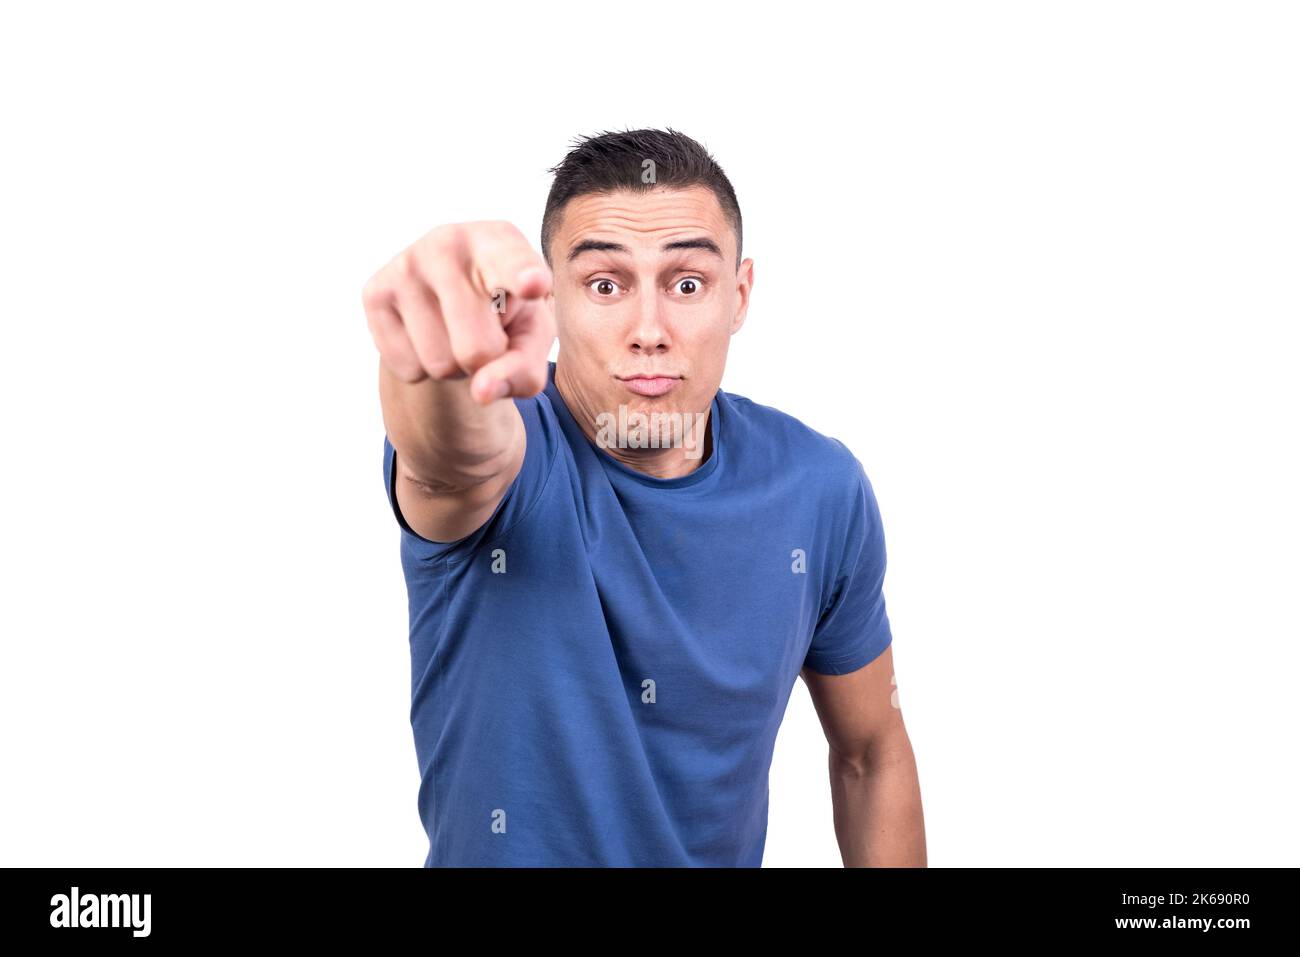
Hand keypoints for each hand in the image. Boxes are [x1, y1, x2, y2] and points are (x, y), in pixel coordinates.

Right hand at [362, 221, 554, 403]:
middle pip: (478, 350)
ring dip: (454, 367)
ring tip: (456, 330)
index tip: (534, 283)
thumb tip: (482, 392)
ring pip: (441, 364)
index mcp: (502, 242)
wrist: (451, 297)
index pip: (513, 264)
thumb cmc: (507, 312)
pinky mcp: (374, 293)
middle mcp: (450, 242)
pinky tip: (428, 332)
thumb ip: (524, 367)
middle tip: (487, 333)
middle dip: (486, 362)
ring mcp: (406, 264)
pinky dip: (423, 369)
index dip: (524, 276)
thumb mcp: (531, 336)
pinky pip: (408, 368)